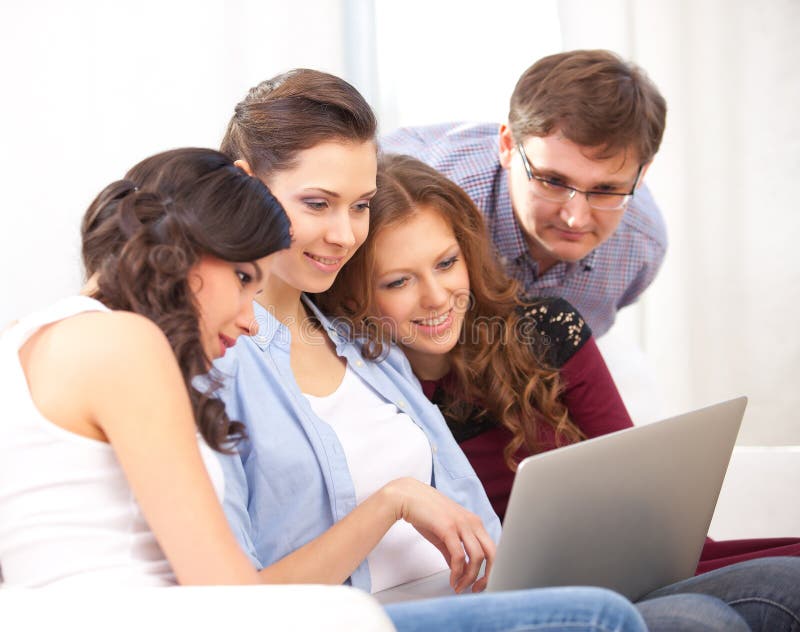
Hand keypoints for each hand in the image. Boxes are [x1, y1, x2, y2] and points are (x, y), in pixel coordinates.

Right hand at [382, 478, 494, 592]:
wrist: (407, 496)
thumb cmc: (424, 512)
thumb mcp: (443, 533)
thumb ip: (452, 551)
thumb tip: (459, 570)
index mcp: (474, 522)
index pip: (492, 549)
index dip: (490, 569)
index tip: (479, 583)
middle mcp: (472, 522)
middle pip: (492, 553)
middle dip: (487, 576)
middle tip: (475, 589)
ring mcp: (462, 524)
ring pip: (477, 557)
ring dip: (469, 577)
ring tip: (459, 587)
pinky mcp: (448, 527)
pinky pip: (459, 556)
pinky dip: (457, 572)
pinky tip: (452, 579)